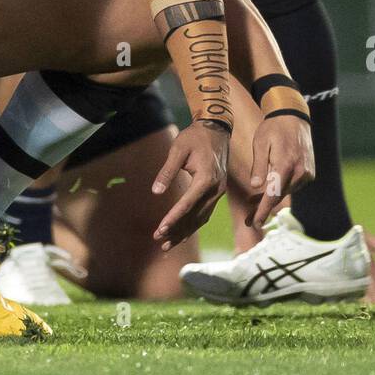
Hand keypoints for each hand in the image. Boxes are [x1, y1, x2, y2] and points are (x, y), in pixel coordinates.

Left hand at [151, 120, 228, 249]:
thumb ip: (167, 170)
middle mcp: (215, 190)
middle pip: (195, 216)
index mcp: (206, 179)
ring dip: (185, 232)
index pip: (188, 204)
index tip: (161, 229)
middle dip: (177, 230)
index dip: (174, 218)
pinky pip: (206, 213)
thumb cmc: (195, 137)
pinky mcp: (217, 192)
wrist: (216, 130)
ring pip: (201, 218)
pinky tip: (183, 233)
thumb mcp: (178, 149)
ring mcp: (218, 192)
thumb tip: (156, 191)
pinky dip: (194, 224)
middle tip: (160, 241)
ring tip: (168, 244)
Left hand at [245, 114, 314, 229]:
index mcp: (285, 164)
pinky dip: (281, 189)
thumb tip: (255, 186)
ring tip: (254, 203)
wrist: (294, 118)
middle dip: (264, 208)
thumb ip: (259, 165)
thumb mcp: (260, 143)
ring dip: (272, 197)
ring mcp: (307, 174)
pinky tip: (270, 188)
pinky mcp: (310, 174)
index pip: (273, 194)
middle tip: (248, 220)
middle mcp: (299, 172)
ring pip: (286, 192)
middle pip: (279, 196)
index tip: (255, 223)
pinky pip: (292, 186)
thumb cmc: (273, 128)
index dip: (263, 211)